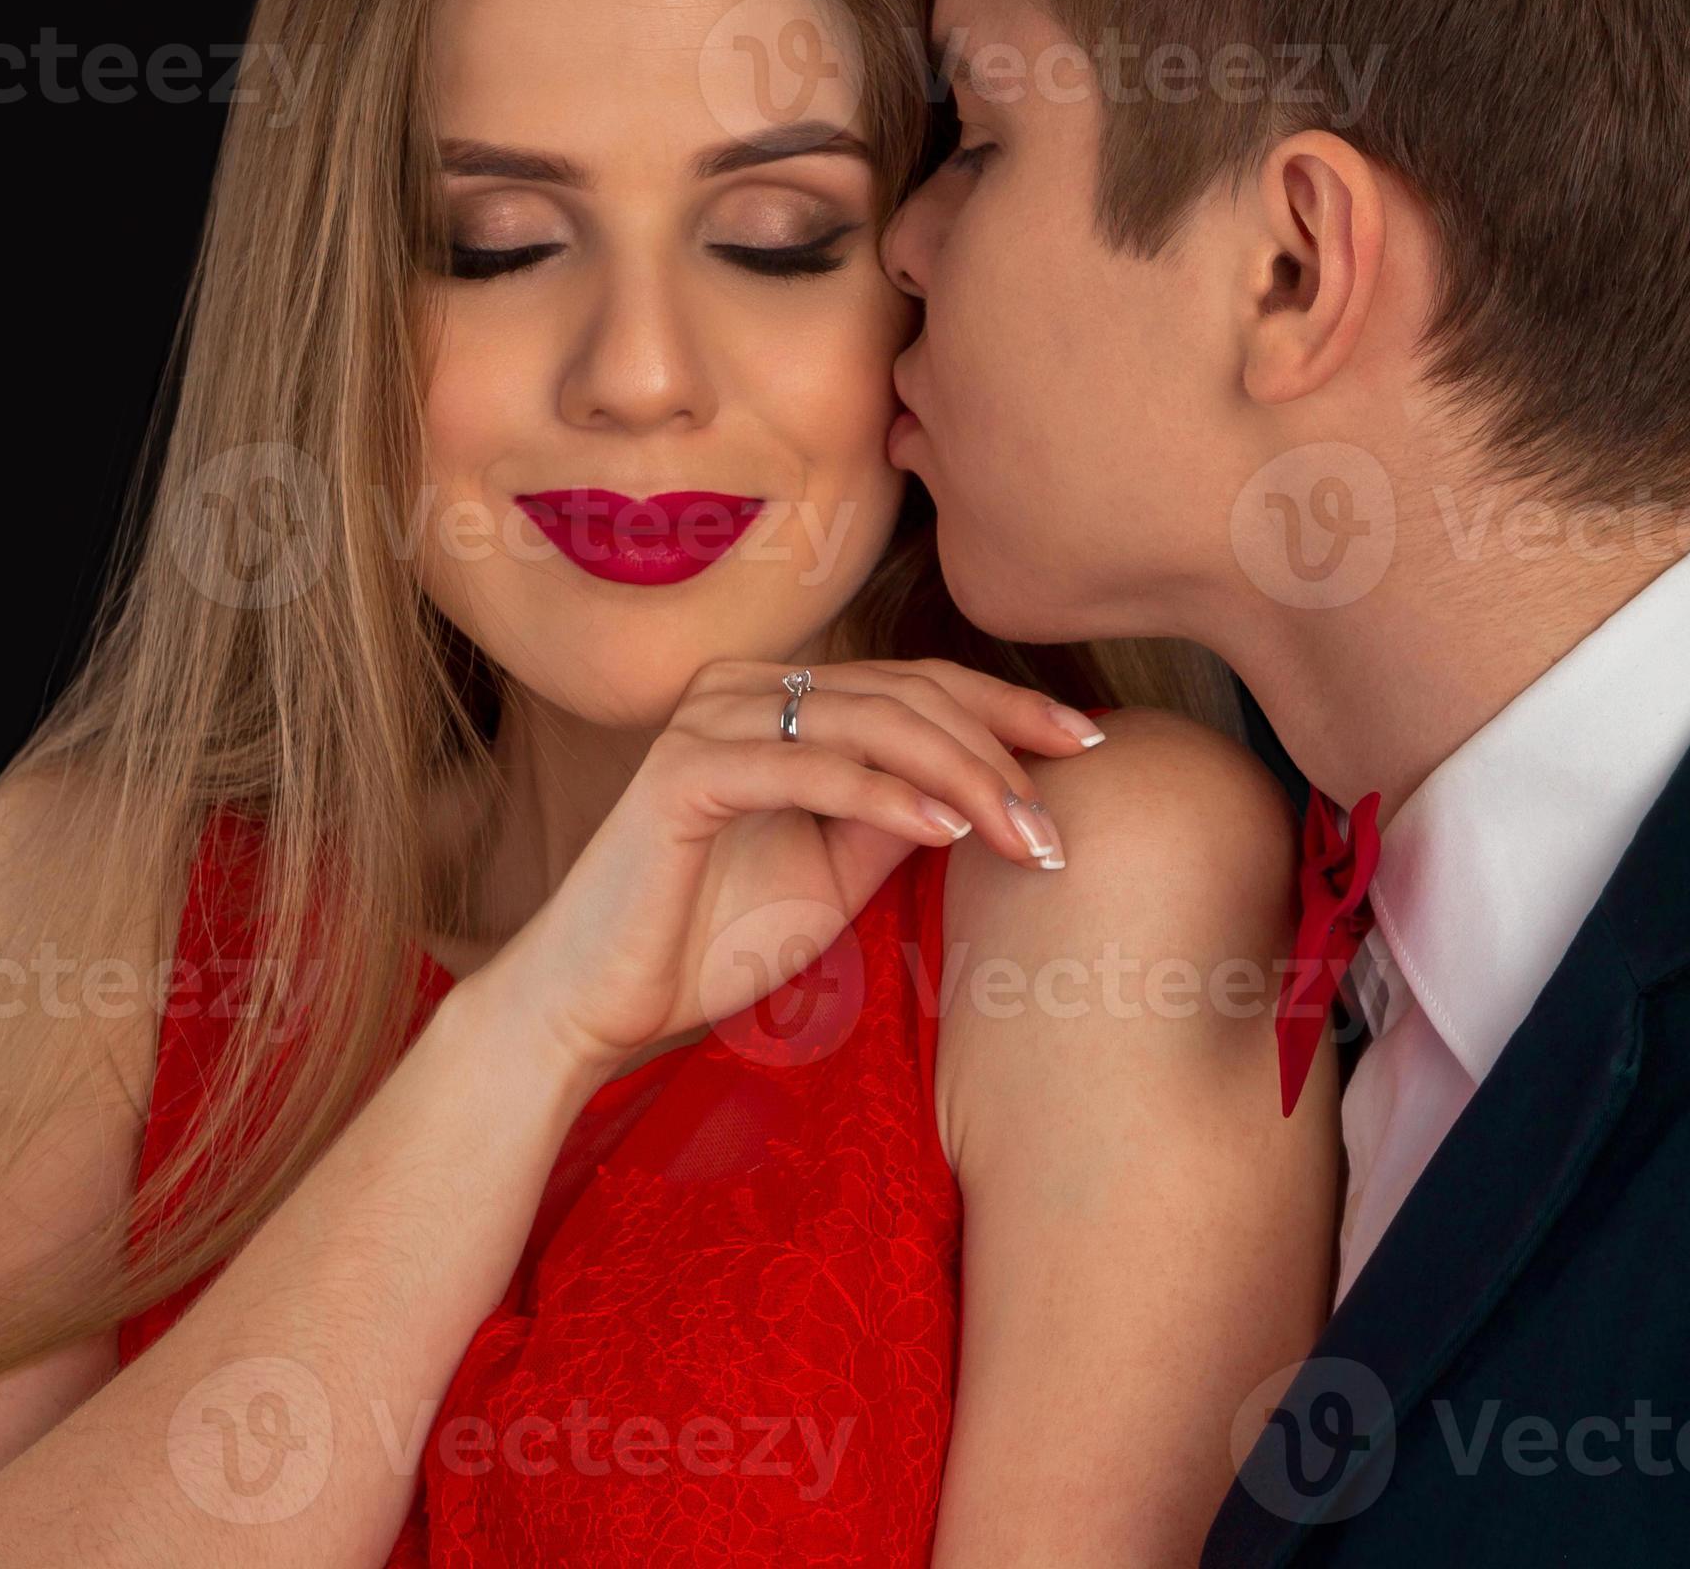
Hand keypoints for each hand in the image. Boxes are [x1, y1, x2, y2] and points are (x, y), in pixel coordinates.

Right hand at [476, 657, 1103, 1081]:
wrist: (598, 1004)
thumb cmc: (710, 939)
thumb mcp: (837, 873)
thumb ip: (902, 817)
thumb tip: (996, 784)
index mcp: (784, 700)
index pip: (919, 684)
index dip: (1010, 708)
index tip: (1091, 743)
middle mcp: (748, 689)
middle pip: (907, 691)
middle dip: (1001, 748)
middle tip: (1064, 814)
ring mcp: (712, 721)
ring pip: (868, 719)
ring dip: (960, 773)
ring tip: (1025, 831)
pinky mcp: (683, 771)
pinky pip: (808, 765)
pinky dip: (886, 793)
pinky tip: (950, 827)